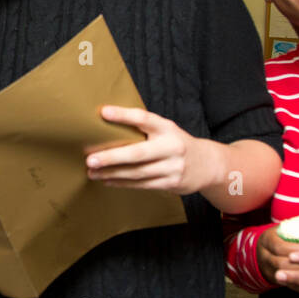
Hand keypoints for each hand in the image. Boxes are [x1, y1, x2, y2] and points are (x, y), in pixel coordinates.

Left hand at [86, 106, 220, 193]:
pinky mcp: (171, 183)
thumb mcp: (166, 130)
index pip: (144, 118)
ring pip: (137, 172)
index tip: (103, 112)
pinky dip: (122, 183)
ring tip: (92, 172)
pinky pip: (142, 185)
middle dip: (112, 157)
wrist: (208, 164)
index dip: (124, 115)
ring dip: (112, 173)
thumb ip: (144, 129)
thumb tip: (107, 124)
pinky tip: (107, 180)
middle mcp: (171, 147)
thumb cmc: (176, 143)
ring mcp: (173, 167)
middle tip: (90, 159)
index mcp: (167, 128)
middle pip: (138, 153)